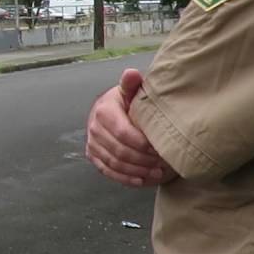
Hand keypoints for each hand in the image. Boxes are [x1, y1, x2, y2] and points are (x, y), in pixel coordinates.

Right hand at [86, 69, 175, 186]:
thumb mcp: (131, 90)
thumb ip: (132, 84)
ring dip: (136, 170)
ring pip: (114, 163)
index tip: (160, 148)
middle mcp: (93, 127)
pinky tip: (141, 180)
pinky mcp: (92, 155)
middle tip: (162, 163)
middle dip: (142, 160)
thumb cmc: (129, 101)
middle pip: (119, 151)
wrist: (115, 110)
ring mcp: (92, 143)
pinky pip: (107, 171)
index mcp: (103, 110)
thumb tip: (131, 73)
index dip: (143, 144)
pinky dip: (124, 178)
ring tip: (156, 172)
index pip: (123, 133)